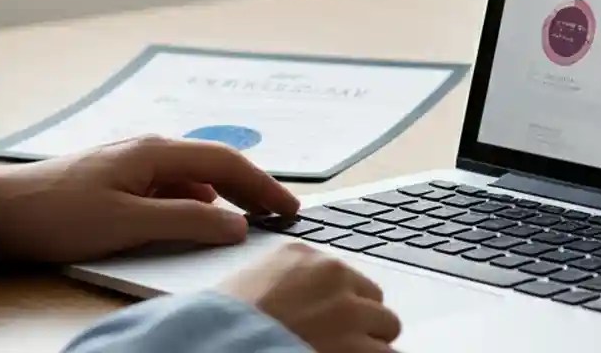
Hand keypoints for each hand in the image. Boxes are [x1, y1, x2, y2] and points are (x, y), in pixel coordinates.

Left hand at [0, 135, 298, 262]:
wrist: (0, 211)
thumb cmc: (58, 214)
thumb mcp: (128, 224)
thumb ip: (187, 223)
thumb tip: (237, 226)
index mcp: (157, 151)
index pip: (227, 163)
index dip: (264, 185)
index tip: (289, 207)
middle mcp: (150, 148)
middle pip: (216, 164)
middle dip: (252, 187)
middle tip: (280, 212)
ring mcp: (135, 161)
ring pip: (196, 174)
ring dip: (226, 194)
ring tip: (247, 218)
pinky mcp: (121, 177)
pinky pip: (174, 184)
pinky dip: (199, 199)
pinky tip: (199, 218)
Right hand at [219, 242, 401, 352]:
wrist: (214, 350)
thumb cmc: (218, 328)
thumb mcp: (245, 287)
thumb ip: (282, 284)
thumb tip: (300, 303)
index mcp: (302, 256)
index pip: (343, 276)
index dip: (339, 304)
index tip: (328, 320)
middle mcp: (332, 276)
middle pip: (371, 298)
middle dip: (360, 322)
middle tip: (336, 343)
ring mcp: (348, 311)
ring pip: (386, 326)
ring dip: (369, 344)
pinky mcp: (359, 346)